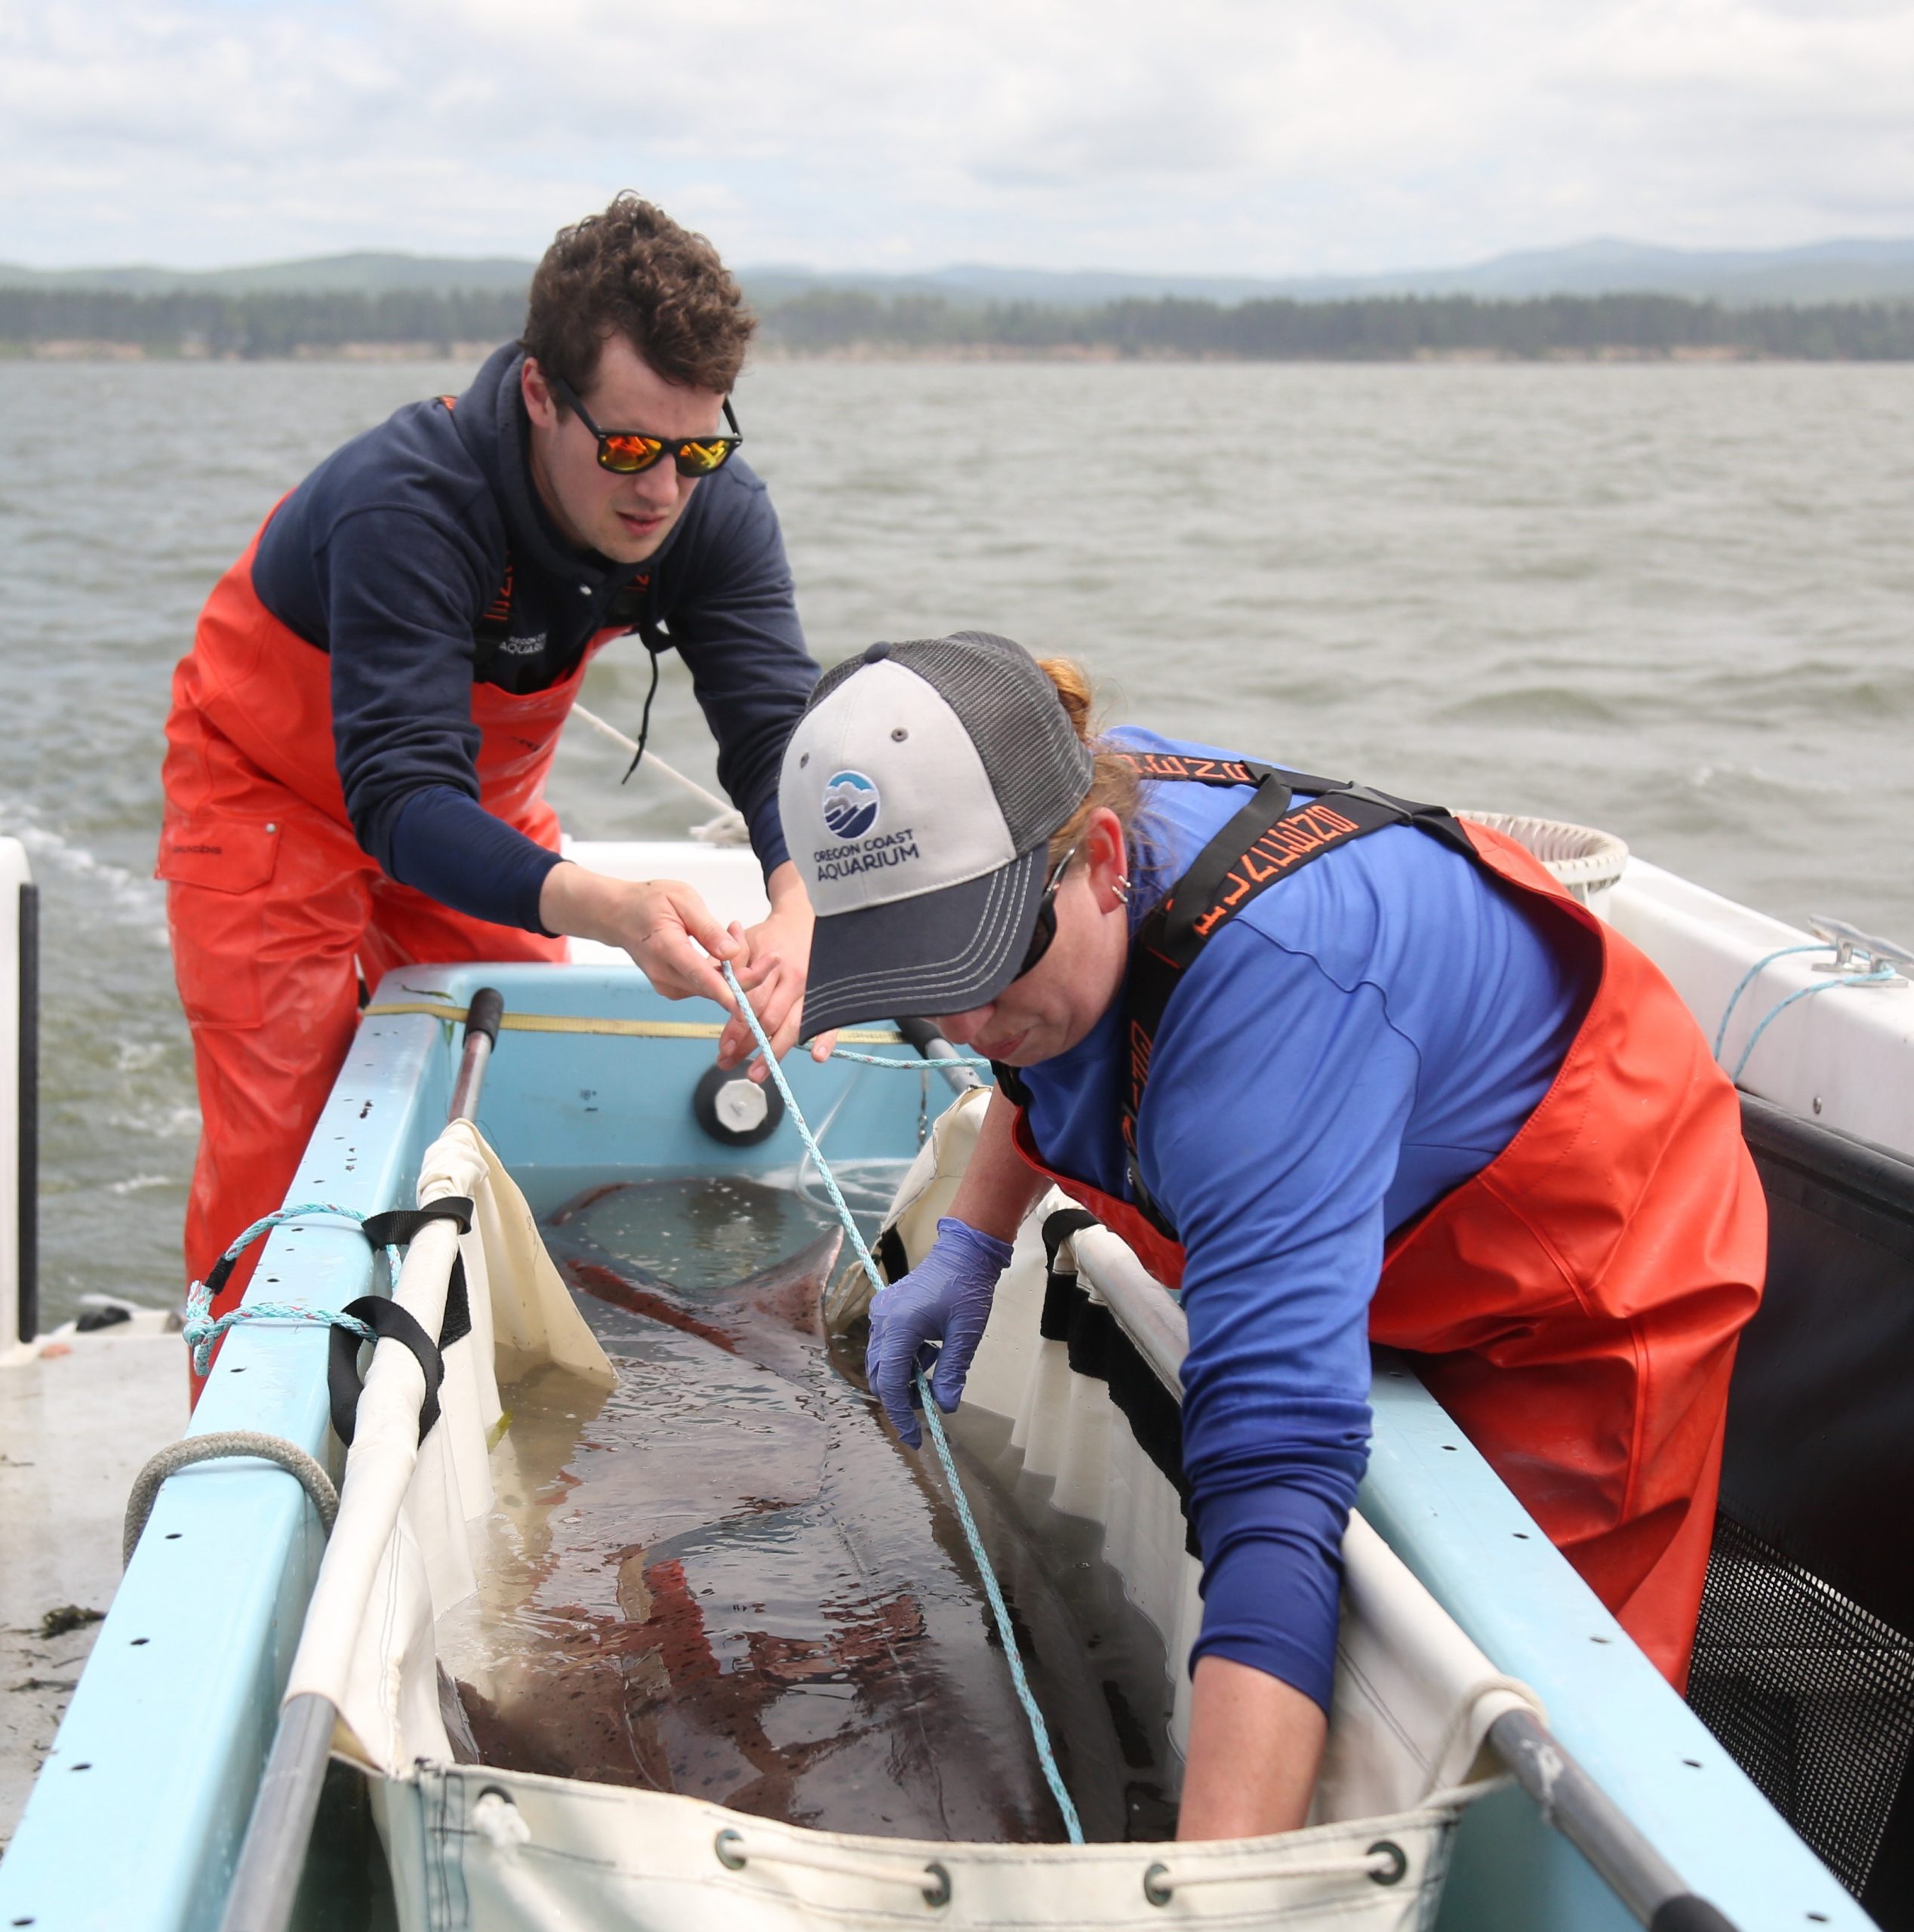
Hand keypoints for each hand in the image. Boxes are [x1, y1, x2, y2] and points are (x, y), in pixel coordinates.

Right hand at [537, 862, 737, 1005]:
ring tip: (732, 930)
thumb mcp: (682, 899)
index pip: (700, 977)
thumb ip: (708, 928)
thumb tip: (732, 952)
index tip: (745, 1007)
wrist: (617, 916)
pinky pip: (706, 986)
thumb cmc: (647, 902)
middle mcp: (665, 975)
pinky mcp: (674, 989)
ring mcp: (668, 986)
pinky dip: (721, 972)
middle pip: (715, 987)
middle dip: (745, 971)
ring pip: (714, 988)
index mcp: (667, 949)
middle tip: (762, 948)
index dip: (725, 993)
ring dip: (734, 968)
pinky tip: (722, 947)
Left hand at [718, 862, 837, 1080]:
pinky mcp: (827, 997)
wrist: (806, 919)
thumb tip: (707, 980)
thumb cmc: (772, 936)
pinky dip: (824, 1039)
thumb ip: (729, 965)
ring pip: (795, 1026)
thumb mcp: (747, 941)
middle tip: (729, 1064)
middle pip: (770, 1020)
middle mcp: (795, 979)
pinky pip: (828, 1021)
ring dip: (775, 1054)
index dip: (737, 1027)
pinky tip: (817, 1056)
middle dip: (748, 1046)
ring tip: (756, 1074)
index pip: (752, 1003)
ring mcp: (813, 989)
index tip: (723, 1047)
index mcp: (773, 965)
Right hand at [866, 1217, 1013, 1446]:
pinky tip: (929, 1352)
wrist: (962, 1254)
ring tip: (933, 1375)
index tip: (914, 1437)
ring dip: (904, 1378)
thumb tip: (946, 1406)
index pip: (892, 1382)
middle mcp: (883, 1320)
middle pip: (880, 1375)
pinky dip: (905, 1360)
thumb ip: (953, 1372)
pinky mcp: (886, 1312)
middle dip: (901, 1397)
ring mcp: (881, 1314)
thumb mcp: (965, 1334)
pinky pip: (887, 1347)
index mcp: (900, 1326)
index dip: (901, 1413)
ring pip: (882, 1363)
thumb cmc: (966, 1289)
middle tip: (929, 1406)